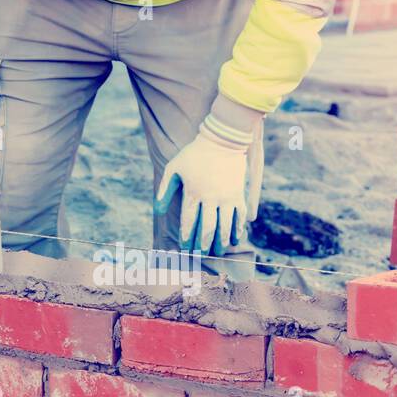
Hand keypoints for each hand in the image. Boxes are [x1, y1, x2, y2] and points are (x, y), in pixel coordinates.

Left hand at [153, 126, 248, 255]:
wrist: (222, 140)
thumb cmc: (194, 154)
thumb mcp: (174, 167)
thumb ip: (164, 189)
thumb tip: (157, 212)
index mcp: (193, 192)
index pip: (188, 221)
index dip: (186, 237)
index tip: (184, 248)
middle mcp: (211, 197)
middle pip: (206, 228)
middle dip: (202, 245)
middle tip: (199, 256)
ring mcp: (227, 197)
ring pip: (224, 226)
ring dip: (220, 242)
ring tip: (217, 252)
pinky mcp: (239, 194)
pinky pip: (239, 216)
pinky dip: (237, 229)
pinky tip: (235, 239)